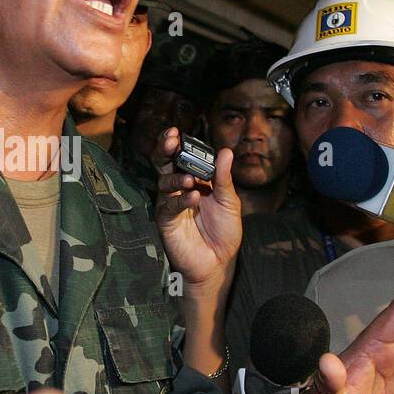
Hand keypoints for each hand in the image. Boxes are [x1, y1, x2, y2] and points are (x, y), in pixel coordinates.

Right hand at [154, 126, 241, 285]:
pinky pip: (168, 206)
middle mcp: (178, 188)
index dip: (176, 143)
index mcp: (194, 179)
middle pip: (164, 164)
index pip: (181, 156)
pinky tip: (193, 197)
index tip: (175, 131)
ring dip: (176, 177)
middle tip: (170, 140)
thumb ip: (224, 178)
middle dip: (165, 150)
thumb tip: (224, 151)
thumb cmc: (223, 232)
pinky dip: (180, 200)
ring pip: (164, 182)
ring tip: (190, 180)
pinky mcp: (166, 221)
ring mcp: (170, 203)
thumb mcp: (229, 202)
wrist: (218, 262)